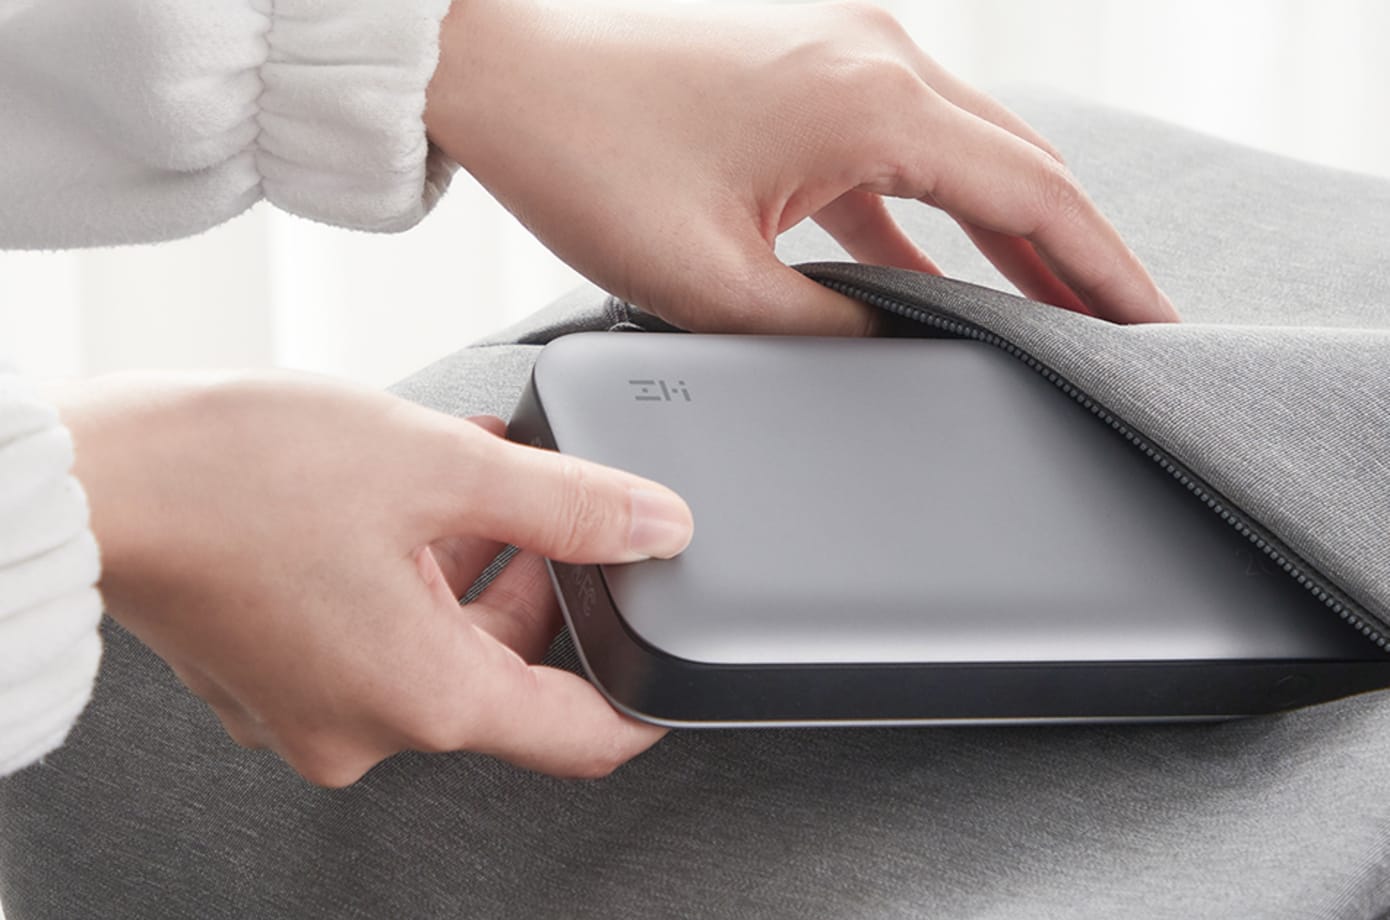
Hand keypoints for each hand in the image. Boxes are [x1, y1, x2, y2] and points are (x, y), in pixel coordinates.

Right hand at [54, 372, 692, 785]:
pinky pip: (372, 638)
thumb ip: (568, 503)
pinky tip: (410, 497)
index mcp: (424, 700)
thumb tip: (656, 525)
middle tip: (552, 506)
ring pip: (438, 646)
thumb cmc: (237, 474)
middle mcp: (365, 729)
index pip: (581, 734)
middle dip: (539, 583)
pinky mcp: (270, 677)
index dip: (640, 694)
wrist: (93, 476)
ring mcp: (310, 710)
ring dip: (472, 565)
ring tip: (478, 477)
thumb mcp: (439, 467)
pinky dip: (408, 576)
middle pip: (506, 675)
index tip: (666, 663)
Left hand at [425, 0, 1178, 334]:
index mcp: (869, 98)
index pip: (1031, 193)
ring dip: (1005, 232)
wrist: (496, 70)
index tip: (1153, 328)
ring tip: (1052, 311)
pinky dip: (926, 214)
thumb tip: (893, 363)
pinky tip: (937, 279)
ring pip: (962, 154)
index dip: (1102, 270)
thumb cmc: (584, 156)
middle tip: (1129, 331)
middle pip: (1018, 165)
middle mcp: (875, 54)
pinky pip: (894, 149)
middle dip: (1077, 253)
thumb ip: (823, 334)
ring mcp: (842, 50)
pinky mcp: (803, 68)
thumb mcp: (710, 282)